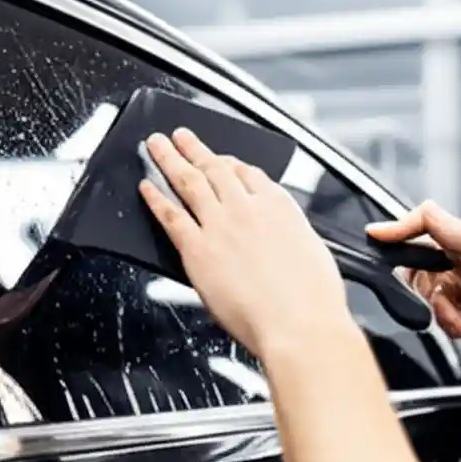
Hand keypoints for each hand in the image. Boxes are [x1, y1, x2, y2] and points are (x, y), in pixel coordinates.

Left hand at [139, 129, 352, 355]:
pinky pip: (170, 215)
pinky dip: (156, 197)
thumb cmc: (313, 300)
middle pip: (214, 167)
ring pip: (188, 181)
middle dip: (195, 148)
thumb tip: (284, 235)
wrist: (298, 325)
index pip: (248, 172)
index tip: (220, 159)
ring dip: (170, 158)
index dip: (229, 162)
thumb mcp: (314, 251)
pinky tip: (146, 186)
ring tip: (157, 145)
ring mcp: (219, 225)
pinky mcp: (197, 249)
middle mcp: (246, 207)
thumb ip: (290, 233)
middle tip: (181, 136)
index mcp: (278, 205)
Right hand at [367, 201, 460, 340]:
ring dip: (439, 309)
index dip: (397, 229)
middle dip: (425, 287)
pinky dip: (446, 320)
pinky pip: (438, 309)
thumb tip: (419, 209)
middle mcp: (459, 255)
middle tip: (439, 296)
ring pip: (426, 290)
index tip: (374, 236)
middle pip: (416, 263)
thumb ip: (448, 229)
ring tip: (457, 319)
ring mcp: (460, 279)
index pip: (422, 222)